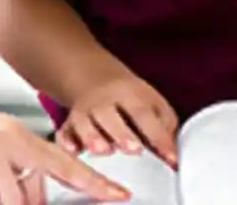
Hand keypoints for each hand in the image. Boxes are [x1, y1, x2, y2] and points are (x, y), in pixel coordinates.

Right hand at [57, 72, 178, 167]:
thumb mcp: (153, 102)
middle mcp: (105, 101)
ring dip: (93, 137)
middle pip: (111, 116)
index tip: (170, 157)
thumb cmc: (130, 98)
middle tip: (135, 150)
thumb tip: (171, 153)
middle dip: (122, 134)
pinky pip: (64, 131)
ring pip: (86, 123)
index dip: (157, 135)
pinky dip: (66, 141)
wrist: (95, 78)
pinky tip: (73, 150)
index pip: (144, 113)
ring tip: (103, 151)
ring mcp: (85, 111)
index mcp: (130, 94)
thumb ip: (165, 125)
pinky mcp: (69, 122)